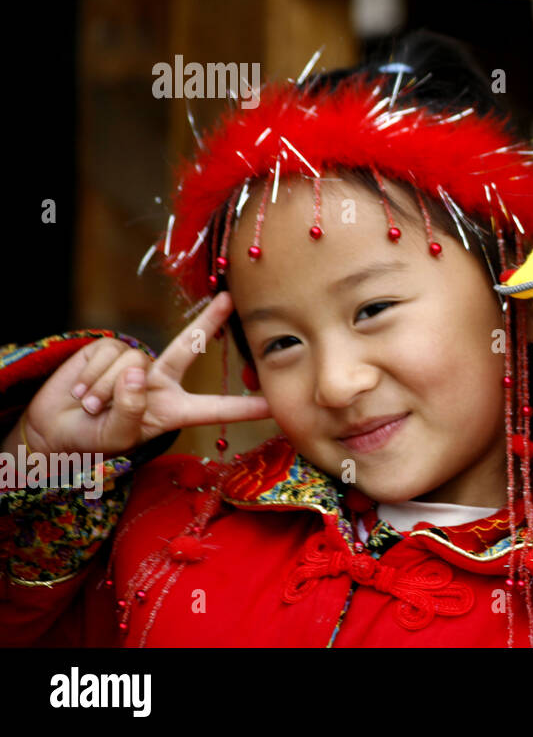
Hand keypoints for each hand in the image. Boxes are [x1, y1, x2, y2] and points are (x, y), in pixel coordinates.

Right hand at [18, 292, 270, 458]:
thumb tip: (137, 371)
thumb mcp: (116, 436)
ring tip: (91, 406)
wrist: (53, 430)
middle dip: (209, 321)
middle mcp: (161, 381)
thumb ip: (130, 410)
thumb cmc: (92, 439)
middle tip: (229, 299)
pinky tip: (81, 390)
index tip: (274, 403)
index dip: (244, 407)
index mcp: (173, 410)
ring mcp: (136, 363)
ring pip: (132, 363)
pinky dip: (90, 377)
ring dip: (104, 390)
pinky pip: (107, 356)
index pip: (215, 407)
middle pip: (191, 346)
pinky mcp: (109, 349)